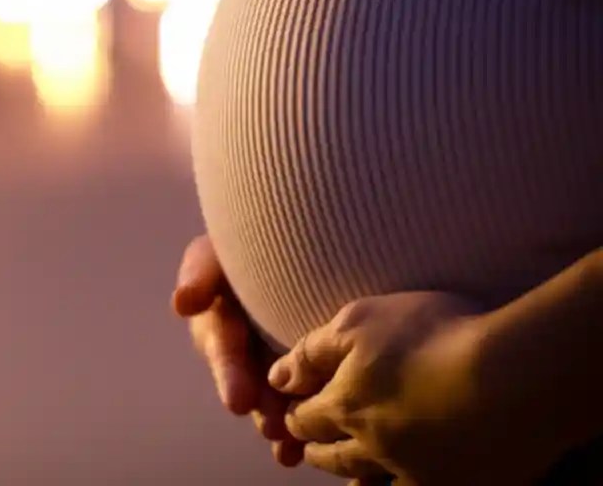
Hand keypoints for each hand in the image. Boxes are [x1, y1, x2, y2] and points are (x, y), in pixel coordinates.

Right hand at [173, 235, 304, 466]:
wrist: (301, 237)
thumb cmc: (250, 241)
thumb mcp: (217, 252)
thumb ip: (199, 273)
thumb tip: (183, 304)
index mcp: (221, 324)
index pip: (224, 349)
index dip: (231, 374)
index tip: (239, 401)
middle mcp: (245, 351)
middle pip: (252, 383)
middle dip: (262, 407)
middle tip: (276, 427)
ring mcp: (278, 362)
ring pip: (279, 397)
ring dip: (284, 422)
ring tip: (296, 444)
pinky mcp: (313, 366)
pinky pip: (312, 395)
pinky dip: (312, 419)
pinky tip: (317, 443)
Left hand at [270, 291, 552, 484]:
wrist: (516, 377)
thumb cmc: (435, 336)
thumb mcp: (360, 321)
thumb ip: (313, 350)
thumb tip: (276, 377)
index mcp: (346, 406)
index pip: (306, 419)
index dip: (296, 414)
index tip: (293, 413)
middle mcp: (374, 447)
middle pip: (334, 457)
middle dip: (318, 451)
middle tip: (310, 451)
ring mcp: (417, 473)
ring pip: (373, 484)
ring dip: (358, 479)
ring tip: (355, 479)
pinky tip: (412, 484)